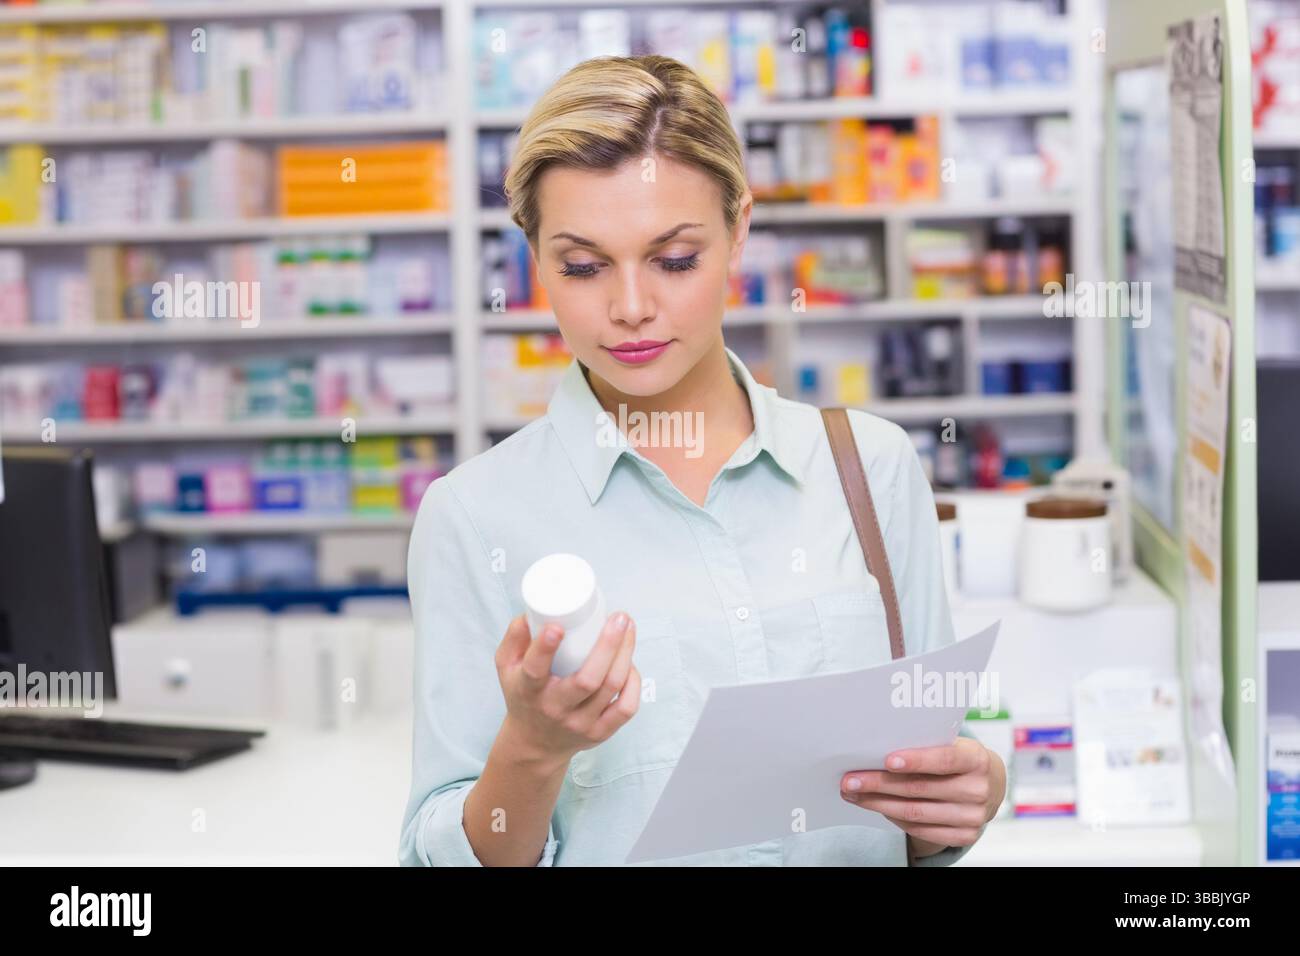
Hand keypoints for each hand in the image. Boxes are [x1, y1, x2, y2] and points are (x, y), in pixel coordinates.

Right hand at [494, 610, 639, 769]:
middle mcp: (555, 709)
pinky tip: (630, 663)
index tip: (557, 626)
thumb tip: (530, 613)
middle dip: (608, 645)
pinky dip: (633, 682)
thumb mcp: (507, 668)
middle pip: (587, 680)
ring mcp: (580, 724)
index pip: (535, 670)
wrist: (535, 743)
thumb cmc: (524, 695)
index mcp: (529, 691)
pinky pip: (626, 707)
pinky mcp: (600, 733)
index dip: (545, 648)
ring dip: (625, 654)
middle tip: (619, 617)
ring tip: (628, 629)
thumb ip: (515, 637)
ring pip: (610, 688)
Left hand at [839, 736, 1004, 857]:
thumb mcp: (952, 744)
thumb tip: (877, 749)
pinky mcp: (963, 836)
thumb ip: (925, 745)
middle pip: (920, 789)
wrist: (989, 784)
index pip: (944, 759)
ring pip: (915, 812)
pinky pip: (920, 830)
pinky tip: (877, 807)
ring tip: (855, 794)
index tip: (886, 760)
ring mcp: (972, 817)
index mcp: (976, 760)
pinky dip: (894, 818)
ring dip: (878, 803)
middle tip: (850, 780)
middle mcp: (977, 790)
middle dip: (879, 784)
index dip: (916, 760)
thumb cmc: (959, 759)